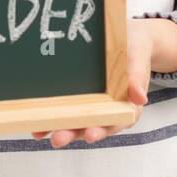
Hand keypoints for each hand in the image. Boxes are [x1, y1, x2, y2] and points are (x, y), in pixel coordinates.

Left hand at [31, 18, 154, 146]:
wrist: (130, 37)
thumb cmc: (136, 47)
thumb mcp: (139, 57)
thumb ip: (138, 77)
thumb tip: (140, 99)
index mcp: (128, 105)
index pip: (116, 122)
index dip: (102, 130)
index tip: (91, 134)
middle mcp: (109, 109)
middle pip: (92, 126)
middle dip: (74, 133)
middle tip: (58, 139)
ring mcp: (93, 105)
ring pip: (76, 123)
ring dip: (59, 129)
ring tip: (41, 133)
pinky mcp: (80, 99)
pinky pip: (66, 111)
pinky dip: (51, 119)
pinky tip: (36, 125)